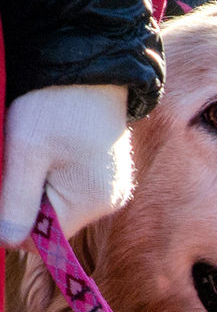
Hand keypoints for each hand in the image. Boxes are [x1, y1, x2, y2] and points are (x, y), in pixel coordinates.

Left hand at [0, 85, 132, 246]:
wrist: (90, 69)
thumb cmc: (54, 107)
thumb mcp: (26, 153)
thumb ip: (17, 202)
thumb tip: (9, 242)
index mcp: (90, 202)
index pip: (43, 237)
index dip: (13, 220)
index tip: (2, 184)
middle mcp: (106, 202)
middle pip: (52, 222)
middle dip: (25, 200)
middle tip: (14, 163)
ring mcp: (110, 188)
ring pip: (59, 204)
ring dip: (37, 186)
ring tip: (32, 151)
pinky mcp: (106, 174)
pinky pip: (71, 189)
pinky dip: (52, 176)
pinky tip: (48, 150)